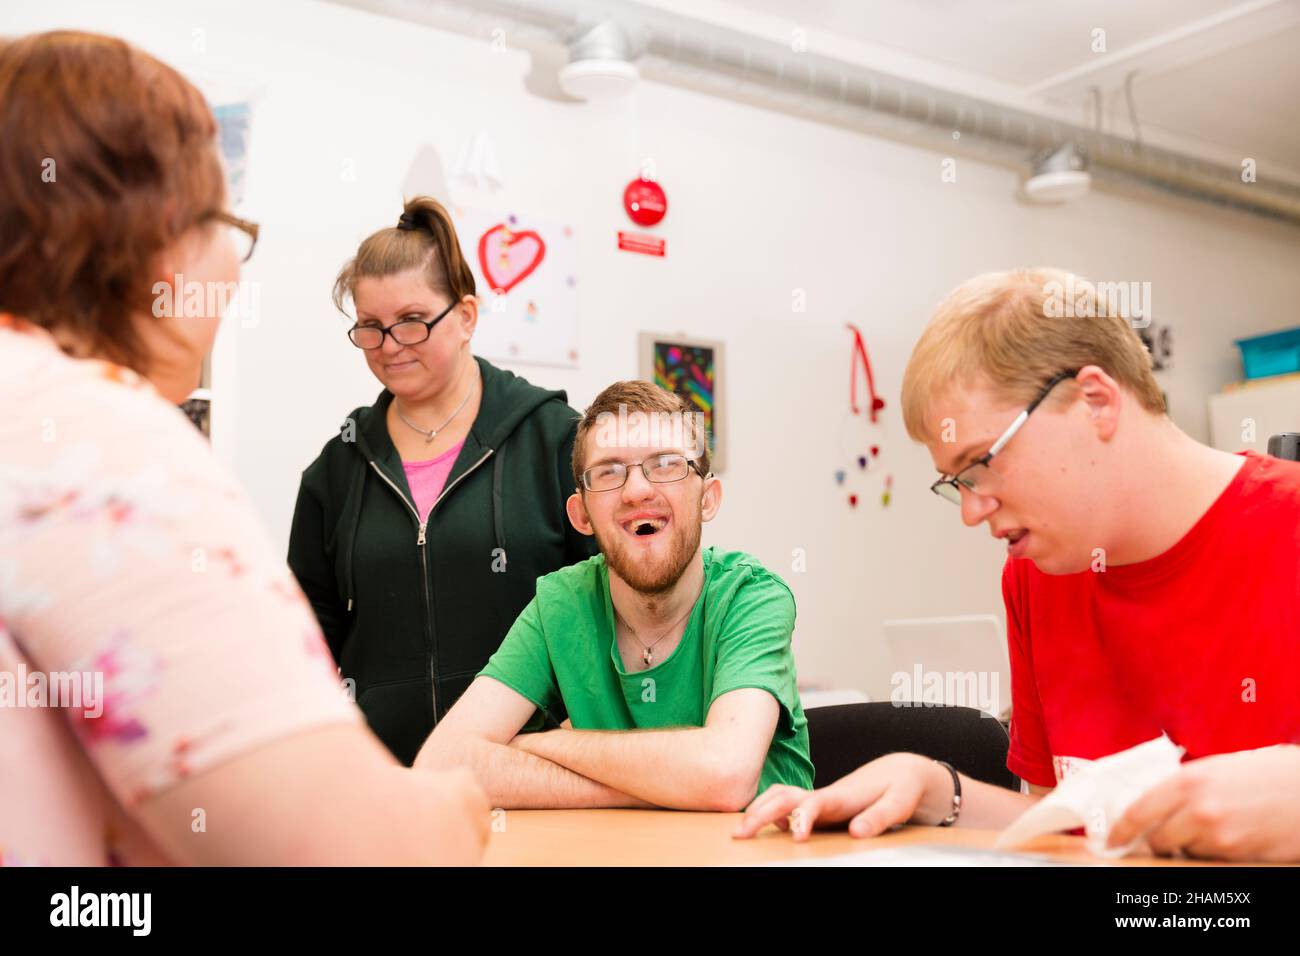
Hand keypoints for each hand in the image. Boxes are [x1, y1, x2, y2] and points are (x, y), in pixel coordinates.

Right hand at [732, 753, 952, 840]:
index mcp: (842, 796)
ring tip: (742, 829)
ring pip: (780, 796)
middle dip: (760, 813)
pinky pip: (787, 803)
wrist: (902, 771)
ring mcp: (820, 799)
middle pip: (783, 797)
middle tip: (739, 834)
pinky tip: (769, 826)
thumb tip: (856, 832)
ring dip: (759, 808)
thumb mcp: (900, 802)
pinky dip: (770, 810)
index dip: (801, 818)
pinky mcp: (820, 805)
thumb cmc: (901, 786)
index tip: (795, 837)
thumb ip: (879, 817)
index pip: (813, 803)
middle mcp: (826, 796)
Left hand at [1107, 745, 1299, 861]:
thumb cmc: (1268, 773)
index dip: (1120, 830)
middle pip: (1158, 840)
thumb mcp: (1218, 768)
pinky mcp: (1239, 856)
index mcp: (1187, 781)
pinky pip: (1211, 861)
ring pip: (1186, 853)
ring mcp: (1219, 837)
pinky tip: (1231, 838)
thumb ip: (1185, 785)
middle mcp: (1198, 810)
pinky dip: (1213, 854)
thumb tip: (1155, 802)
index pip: (1137, 812)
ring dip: (1191, 847)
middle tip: (1170, 835)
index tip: (1112, 839)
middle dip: (1160, 841)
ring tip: (1215, 828)